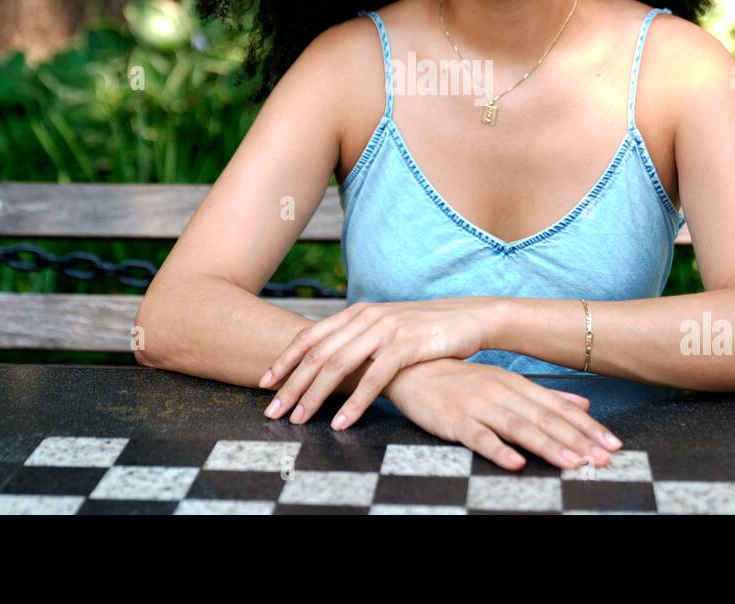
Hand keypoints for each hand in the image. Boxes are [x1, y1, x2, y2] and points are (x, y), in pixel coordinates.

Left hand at [259, 299, 492, 428]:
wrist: (470, 318)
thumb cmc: (427, 329)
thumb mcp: (388, 327)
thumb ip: (360, 338)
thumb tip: (331, 360)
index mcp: (358, 312)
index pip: (310, 336)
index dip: (284, 360)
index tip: (264, 383)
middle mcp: (366, 317)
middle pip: (317, 354)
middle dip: (291, 384)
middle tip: (272, 411)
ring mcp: (385, 329)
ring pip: (338, 365)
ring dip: (314, 395)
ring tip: (299, 419)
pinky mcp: (406, 345)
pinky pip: (373, 379)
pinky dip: (354, 403)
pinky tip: (341, 422)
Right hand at [381, 358, 623, 471]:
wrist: (411, 369)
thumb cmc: (459, 379)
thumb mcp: (504, 382)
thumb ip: (545, 394)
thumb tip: (584, 404)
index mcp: (516, 384)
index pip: (559, 407)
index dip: (587, 426)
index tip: (613, 444)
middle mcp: (501, 392)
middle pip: (545, 419)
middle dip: (577, 440)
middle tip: (603, 459)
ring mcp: (477, 405)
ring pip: (518, 427)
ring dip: (547, 445)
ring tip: (572, 463)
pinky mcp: (453, 420)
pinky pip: (478, 437)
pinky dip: (498, 449)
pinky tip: (515, 463)